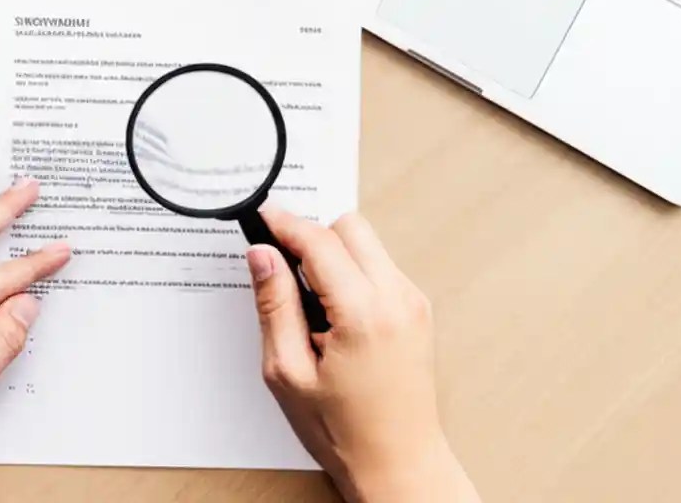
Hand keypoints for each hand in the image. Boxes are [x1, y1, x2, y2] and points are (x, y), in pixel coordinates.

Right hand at [246, 208, 479, 502]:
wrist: (399, 462)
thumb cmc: (345, 430)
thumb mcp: (289, 372)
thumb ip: (274, 305)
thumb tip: (263, 256)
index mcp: (364, 314)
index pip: (320, 242)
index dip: (284, 224)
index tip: (262, 217)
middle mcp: (398, 299)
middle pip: (350, 227)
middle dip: (313, 236)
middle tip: (284, 266)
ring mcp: (414, 303)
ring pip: (368, 244)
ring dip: (335, 255)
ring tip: (311, 304)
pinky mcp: (418, 310)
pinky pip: (381, 268)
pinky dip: (354, 274)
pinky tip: (335, 314)